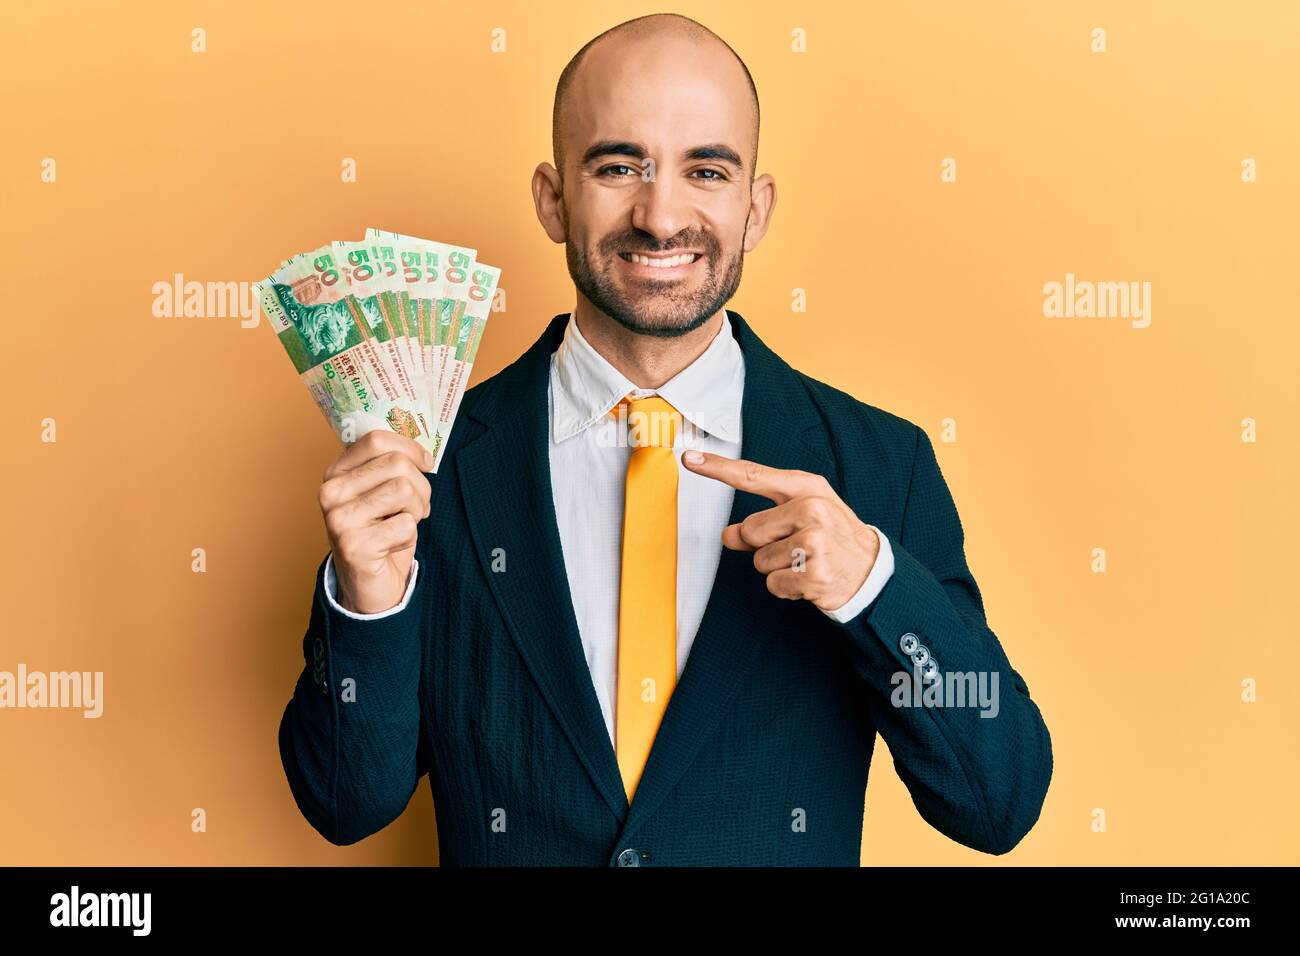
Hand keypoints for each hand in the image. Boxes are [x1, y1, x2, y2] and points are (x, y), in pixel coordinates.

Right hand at [319, 431, 433, 613]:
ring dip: (416, 511)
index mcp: (336, 473)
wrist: (368, 584)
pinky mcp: (354, 546)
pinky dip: (409, 536)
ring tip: (404, 525)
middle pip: (396, 464)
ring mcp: (339, 519)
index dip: (410, 447)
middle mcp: (331, 492)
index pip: (376, 439)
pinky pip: (406, 525)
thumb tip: (424, 453)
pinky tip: (392, 545)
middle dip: (421, 486)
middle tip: (418, 507)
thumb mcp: (382, 493)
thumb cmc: (381, 532)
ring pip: (403, 490)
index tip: (426, 463)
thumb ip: (392, 468)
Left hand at [682, 451, 878, 611]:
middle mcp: (812, 509)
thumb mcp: (804, 519)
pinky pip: (773, 584)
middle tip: (794, 548)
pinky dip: (786, 588)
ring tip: (805, 563)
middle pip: (750, 530)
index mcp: (808, 488)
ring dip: (776, 569)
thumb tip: (727, 534)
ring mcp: (815, 541)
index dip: (718, 468)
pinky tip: (808, 580)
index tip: (690, 459)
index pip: (754, 476)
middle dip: (762, 545)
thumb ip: (764, 522)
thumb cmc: (833, 539)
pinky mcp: (815, 573)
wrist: (872, 571)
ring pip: (759, 561)